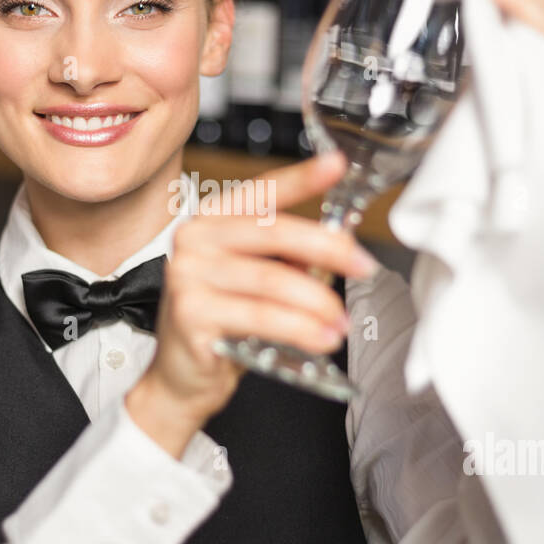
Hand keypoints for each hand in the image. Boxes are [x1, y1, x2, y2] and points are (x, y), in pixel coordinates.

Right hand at [126, 151, 379, 455]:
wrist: (180, 378)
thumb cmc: (222, 324)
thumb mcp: (257, 281)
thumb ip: (289, 258)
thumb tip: (339, 248)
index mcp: (212, 220)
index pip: (263, 191)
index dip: (302, 178)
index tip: (337, 164)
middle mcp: (194, 238)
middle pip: (274, 231)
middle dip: (329, 249)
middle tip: (363, 266)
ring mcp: (188, 274)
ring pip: (273, 279)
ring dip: (319, 302)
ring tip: (341, 321)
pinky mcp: (191, 312)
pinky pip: (261, 316)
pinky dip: (300, 328)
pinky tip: (323, 338)